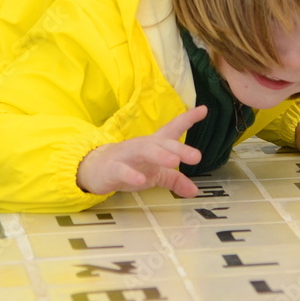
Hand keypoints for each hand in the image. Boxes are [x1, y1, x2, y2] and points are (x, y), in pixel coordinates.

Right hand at [76, 106, 206, 196]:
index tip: (204, 109)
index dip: (187, 119)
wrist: (95, 168)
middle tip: (196, 156)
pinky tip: (141, 181)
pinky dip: (131, 175)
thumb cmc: (130, 166)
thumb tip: (195, 191)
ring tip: (173, 161)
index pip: (172, 128)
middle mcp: (143, 146)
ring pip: (144, 150)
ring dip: (159, 154)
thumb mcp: (156, 174)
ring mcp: (127, 155)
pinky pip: (122, 170)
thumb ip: (175, 180)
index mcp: (155, 144)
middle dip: (179, 147)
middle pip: (161, 142)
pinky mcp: (113, 168)